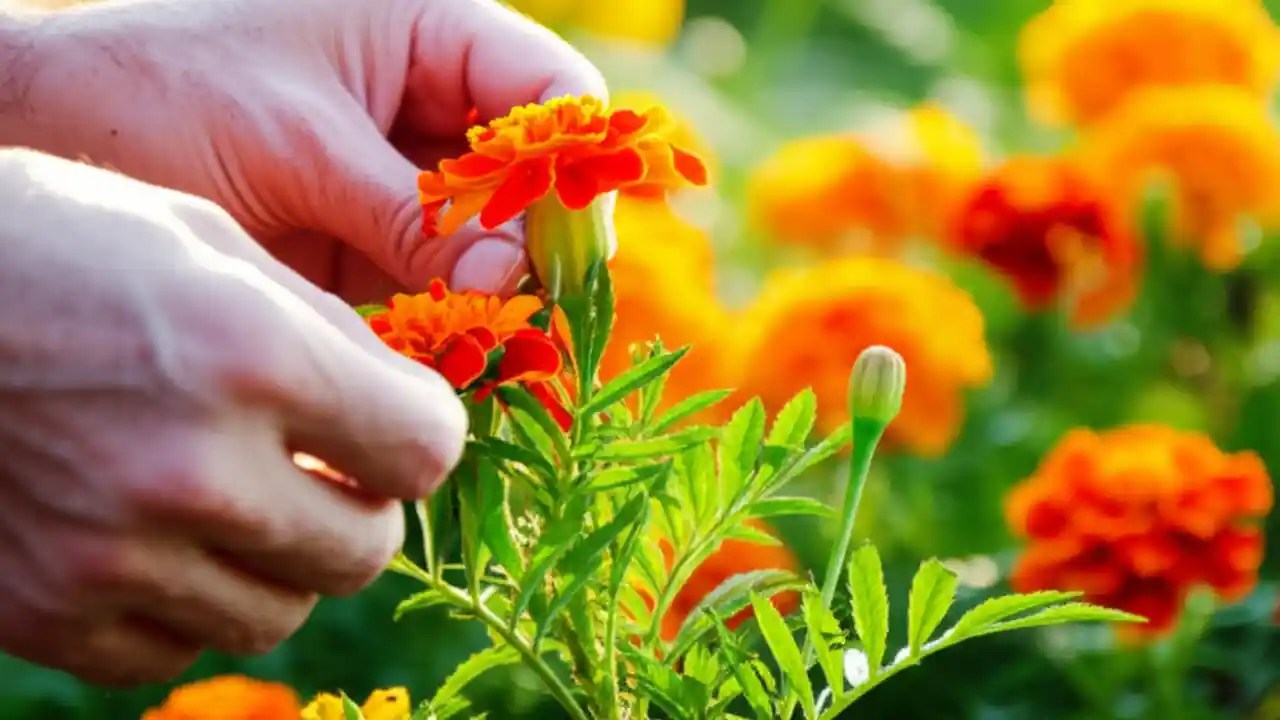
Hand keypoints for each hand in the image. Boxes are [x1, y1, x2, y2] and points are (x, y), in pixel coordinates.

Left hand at [0, 0, 605, 300]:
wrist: (52, 144)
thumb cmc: (162, 97)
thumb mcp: (298, 146)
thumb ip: (413, 214)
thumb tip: (513, 282)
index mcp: (425, 30)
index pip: (545, 91)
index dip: (572, 161)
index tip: (568, 243)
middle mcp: (426, 102)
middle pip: (531, 171)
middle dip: (541, 240)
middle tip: (541, 310)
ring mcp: (401, 176)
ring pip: (495, 235)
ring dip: (502, 290)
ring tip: (499, 341)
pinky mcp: (370, 239)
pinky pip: (442, 279)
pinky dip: (453, 318)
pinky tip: (455, 352)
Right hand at [0, 149, 466, 684]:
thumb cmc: (46, 241)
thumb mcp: (203, 239)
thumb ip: (319, 333)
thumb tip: (404, 408)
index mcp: (246, 356)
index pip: (422, 452)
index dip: (424, 434)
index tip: (400, 420)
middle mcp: (189, 471)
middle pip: (364, 551)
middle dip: (363, 505)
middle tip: (326, 463)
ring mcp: (110, 557)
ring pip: (279, 613)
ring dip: (280, 561)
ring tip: (237, 495)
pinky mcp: (42, 612)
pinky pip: (174, 649)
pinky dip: (188, 604)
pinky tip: (160, 538)